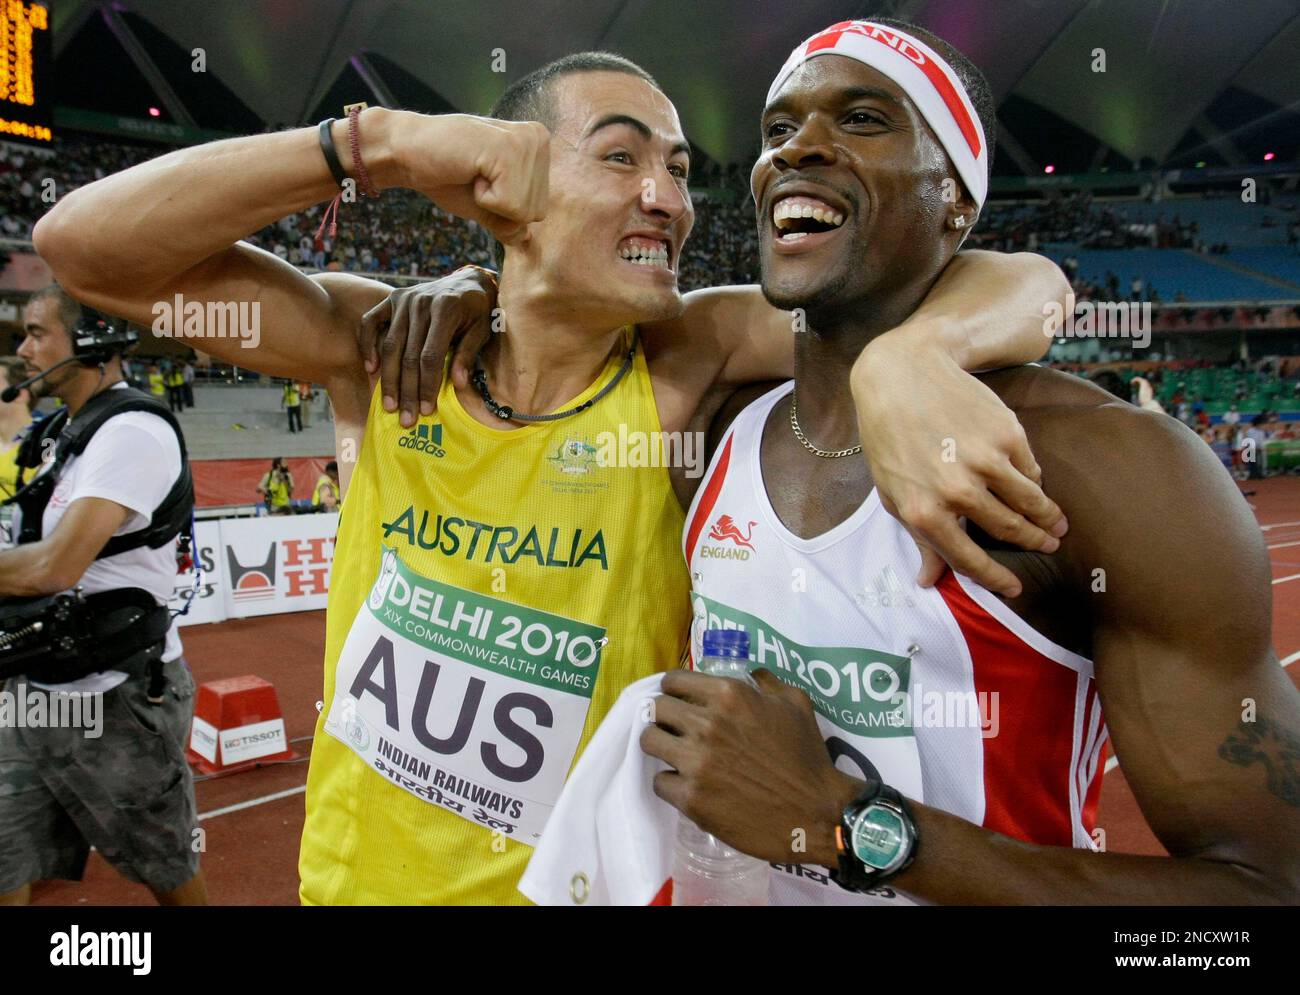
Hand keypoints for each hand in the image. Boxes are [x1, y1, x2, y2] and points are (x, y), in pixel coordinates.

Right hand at [360, 266, 497, 424]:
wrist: (468, 282)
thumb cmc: (478, 311)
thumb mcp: (481, 331)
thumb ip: (468, 355)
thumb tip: (458, 385)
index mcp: (445, 310)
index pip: (430, 356)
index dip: (427, 385)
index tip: (427, 410)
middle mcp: (421, 303)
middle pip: (407, 355)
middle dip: (406, 391)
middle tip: (406, 418)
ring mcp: (404, 299)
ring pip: (390, 345)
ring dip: (388, 378)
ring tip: (388, 404)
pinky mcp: (392, 298)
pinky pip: (371, 322)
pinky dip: (368, 345)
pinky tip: (371, 369)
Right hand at [393, 113, 549, 245]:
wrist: (406, 153)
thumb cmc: (445, 176)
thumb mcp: (485, 205)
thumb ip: (508, 220)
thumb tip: (525, 238)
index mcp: (537, 147)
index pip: (538, 210)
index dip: (503, 210)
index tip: (481, 182)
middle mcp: (538, 138)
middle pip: (535, 212)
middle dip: (499, 208)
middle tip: (474, 177)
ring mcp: (525, 141)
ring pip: (524, 211)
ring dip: (490, 202)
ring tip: (472, 173)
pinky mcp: (509, 149)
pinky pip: (509, 204)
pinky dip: (484, 199)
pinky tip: (470, 172)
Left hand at [640, 669, 860, 865]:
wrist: (816, 813)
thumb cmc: (807, 757)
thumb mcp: (795, 704)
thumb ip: (767, 682)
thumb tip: (750, 673)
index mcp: (730, 695)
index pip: (674, 680)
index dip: (674, 689)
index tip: (678, 700)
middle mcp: (707, 723)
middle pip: (656, 708)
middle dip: (664, 716)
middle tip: (675, 728)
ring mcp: (696, 762)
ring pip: (649, 741)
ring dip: (661, 745)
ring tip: (675, 753)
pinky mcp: (691, 798)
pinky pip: (659, 781)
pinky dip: (671, 782)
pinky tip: (687, 784)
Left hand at [851, 332, 1067, 597]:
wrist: (902, 375)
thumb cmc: (890, 439)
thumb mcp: (893, 492)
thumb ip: (918, 537)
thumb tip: (929, 581)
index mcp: (924, 512)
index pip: (968, 560)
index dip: (996, 579)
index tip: (1016, 589)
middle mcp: (957, 491)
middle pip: (1008, 530)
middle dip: (1033, 543)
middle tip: (1049, 547)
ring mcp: (985, 462)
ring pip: (1029, 502)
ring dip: (1047, 518)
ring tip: (1057, 525)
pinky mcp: (1007, 434)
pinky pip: (1030, 469)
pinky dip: (1033, 480)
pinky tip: (1033, 483)